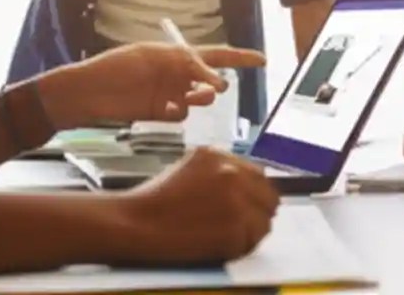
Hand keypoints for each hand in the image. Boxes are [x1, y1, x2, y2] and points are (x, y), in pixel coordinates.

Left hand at [38, 43, 265, 127]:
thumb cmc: (116, 67)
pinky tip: (166, 109)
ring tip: (192, 98)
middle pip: (211, 79)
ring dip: (202, 98)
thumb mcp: (153, 58)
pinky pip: (182, 114)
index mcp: (176, 55)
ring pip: (200, 99)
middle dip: (217, 83)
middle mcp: (177, 74)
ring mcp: (170, 94)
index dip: (240, 58)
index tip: (263, 61)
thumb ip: (187, 68)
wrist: (87, 94)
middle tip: (215, 88)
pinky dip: (180, 112)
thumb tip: (216, 82)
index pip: (216, 54)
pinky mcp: (160, 114)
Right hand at [114, 148, 279, 263]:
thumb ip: (220, 172)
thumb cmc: (154, 200)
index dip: (254, 194)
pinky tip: (219, 245)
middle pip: (268, 197)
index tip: (247, 206)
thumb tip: (248, 186)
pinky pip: (252, 242)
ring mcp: (236, 201)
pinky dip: (240, 247)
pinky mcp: (234, 230)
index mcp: (220, 156)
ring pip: (264, 221)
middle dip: (256, 212)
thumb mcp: (189, 169)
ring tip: (225, 237)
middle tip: (239, 226)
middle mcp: (232, 174)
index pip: (259, 176)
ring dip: (250, 231)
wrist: (134, 223)